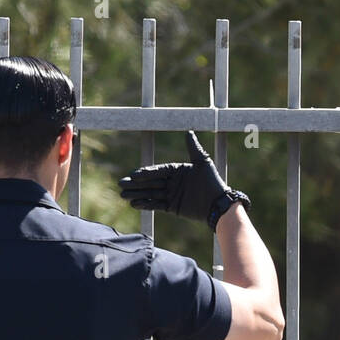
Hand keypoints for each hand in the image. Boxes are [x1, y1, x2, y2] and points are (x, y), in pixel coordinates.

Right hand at [118, 129, 248, 228]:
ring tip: (123, 195)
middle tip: (121, 184)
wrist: (218, 204)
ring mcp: (171, 195)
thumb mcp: (203, 163)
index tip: (134, 175)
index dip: (146, 173)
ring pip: (151, 193)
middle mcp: (172, 182)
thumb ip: (193, 148)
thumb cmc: (212, 182)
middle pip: (150, 182)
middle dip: (136, 184)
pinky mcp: (172, 207)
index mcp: (177, 170)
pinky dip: (146, 204)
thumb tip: (189, 131)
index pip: (158, 171)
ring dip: (137, 194)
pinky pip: (156, 205)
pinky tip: (134, 204)